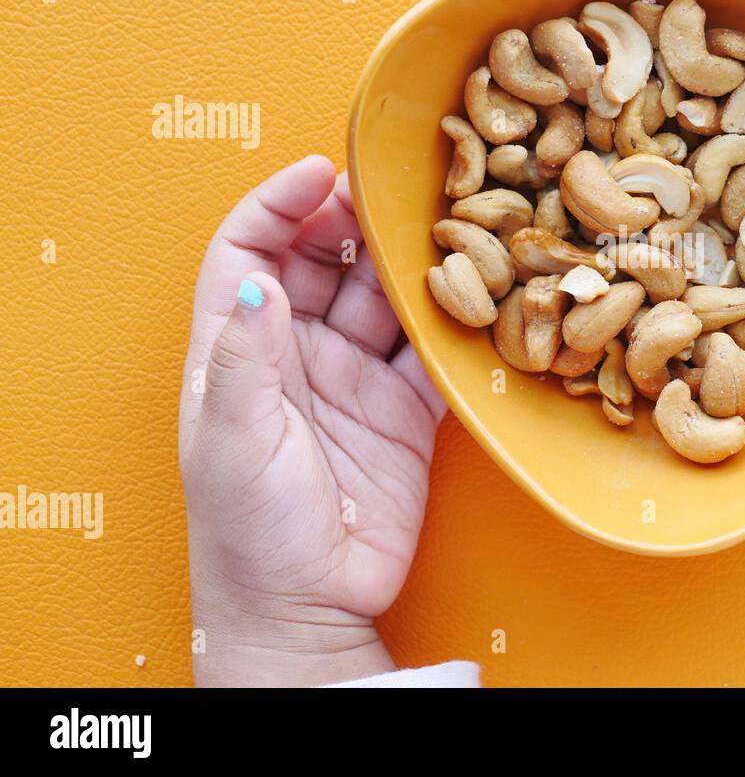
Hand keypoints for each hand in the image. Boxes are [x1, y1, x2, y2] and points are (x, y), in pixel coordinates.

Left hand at [179, 156, 445, 685]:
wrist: (308, 605)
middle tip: (397, 192)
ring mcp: (356, 378)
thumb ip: (246, 358)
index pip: (249, 252)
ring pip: (386, 297)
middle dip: (356, 221)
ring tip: (447, 226)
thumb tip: (259, 279)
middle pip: (327, 261)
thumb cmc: (248, 528)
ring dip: (413, 263)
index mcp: (242, 348)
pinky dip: (456, 323)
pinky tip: (479, 292)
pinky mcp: (406, 410)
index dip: (277, 205)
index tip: (317, 172)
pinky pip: (433, 351)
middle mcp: (300, 351)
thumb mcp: (233, 440)